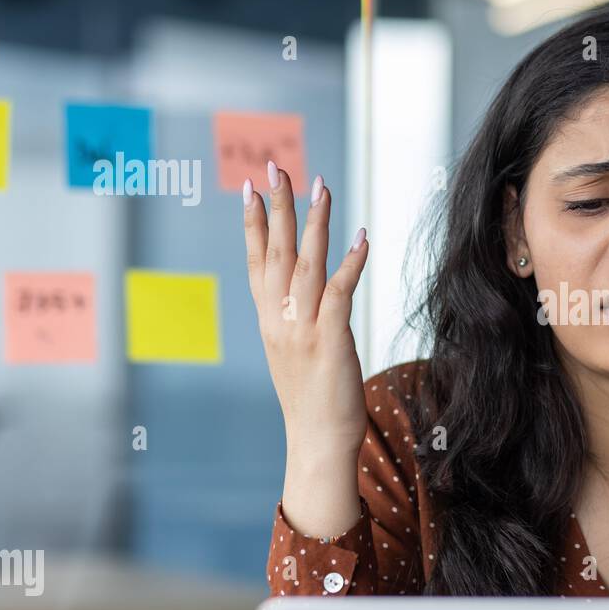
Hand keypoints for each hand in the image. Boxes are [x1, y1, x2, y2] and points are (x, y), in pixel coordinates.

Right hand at [243, 161, 370, 460]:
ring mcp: (302, 329)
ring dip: (314, 223)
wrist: (316, 443)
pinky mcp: (330, 340)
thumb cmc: (312, 402)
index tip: (248, 187)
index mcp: (268, 322)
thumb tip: (302, 298)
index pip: (256, 262)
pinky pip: (339, 292)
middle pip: (276, 253)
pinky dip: (350, 262)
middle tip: (275, 167)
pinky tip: (360, 236)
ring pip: (306, 264)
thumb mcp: (294, 355)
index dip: (253, 224)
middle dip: (275, 207)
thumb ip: (294, 322)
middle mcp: (279, 320)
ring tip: (320, 186)